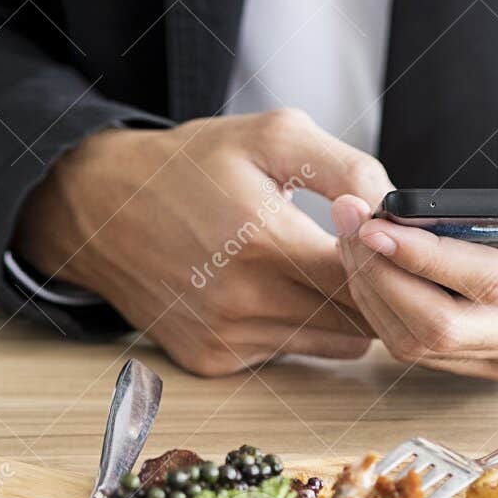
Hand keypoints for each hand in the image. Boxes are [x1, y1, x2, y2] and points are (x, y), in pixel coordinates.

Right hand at [15, 110, 392, 375]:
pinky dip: (301, 328)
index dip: (394, 262)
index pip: (368, 278)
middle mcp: (244, 300)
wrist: (101, 209)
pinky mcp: (213, 360)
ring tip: (328, 271)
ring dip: (343, 314)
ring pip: (333, 344)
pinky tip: (280, 291)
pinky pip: (291, 353)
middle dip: (378, 292)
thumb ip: (347, 168)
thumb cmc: (191, 166)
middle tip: (376, 261)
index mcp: (264, 240)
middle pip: (359, 319)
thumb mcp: (273, 137)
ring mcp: (226, 336)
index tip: (397, 243)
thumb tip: (396, 209)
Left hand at [334, 138, 497, 380]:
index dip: (429, 257)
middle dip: (381, 275)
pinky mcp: (495, 361)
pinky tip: (368, 261)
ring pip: (422, 346)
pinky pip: (423, 349)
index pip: (492, 282)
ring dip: (373, 291)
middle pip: (442, 328)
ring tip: (349, 231)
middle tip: (347, 219)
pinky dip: (384, 307)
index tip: (379, 222)